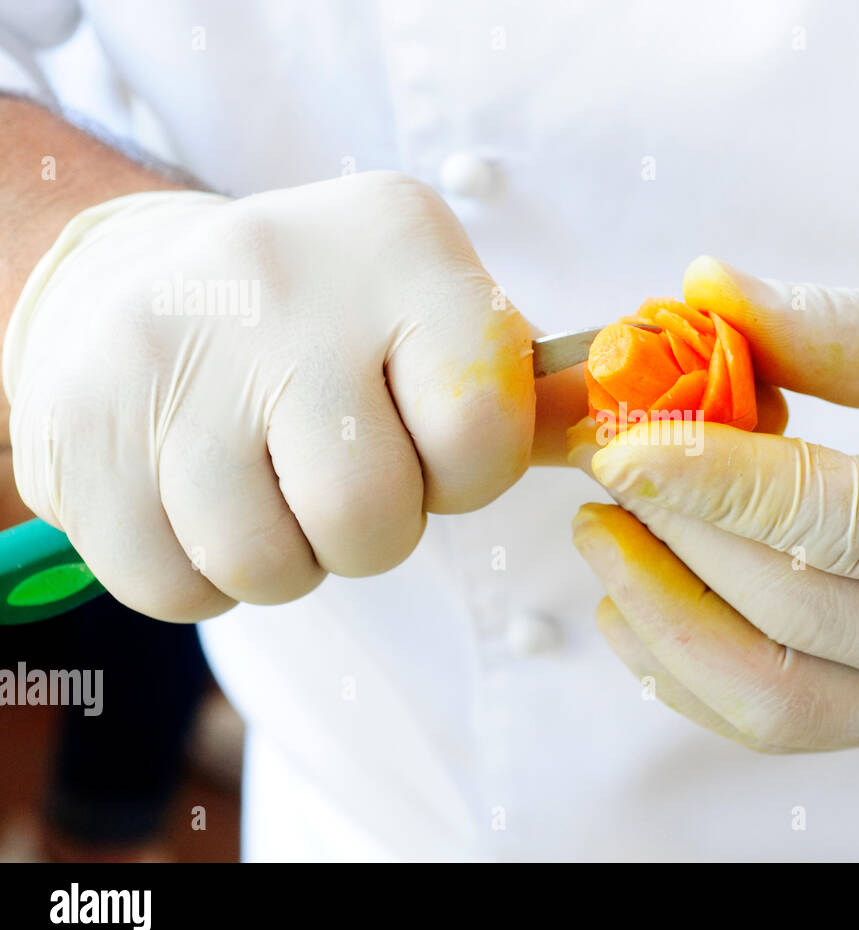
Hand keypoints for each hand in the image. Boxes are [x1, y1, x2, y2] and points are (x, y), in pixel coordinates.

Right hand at [5, 172, 535, 620]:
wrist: (152, 282)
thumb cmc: (336, 329)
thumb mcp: (437, 318)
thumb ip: (525, 393)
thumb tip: (609, 437)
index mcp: (402, 243)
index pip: (483, 432)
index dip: (466, 476)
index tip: (432, 448)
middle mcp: (280, 279)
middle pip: (370, 518)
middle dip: (372, 531)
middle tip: (342, 477)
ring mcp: (166, 349)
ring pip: (268, 568)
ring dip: (286, 557)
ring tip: (270, 482)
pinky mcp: (81, 426)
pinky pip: (175, 588)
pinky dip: (203, 575)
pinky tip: (200, 497)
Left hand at [570, 257, 858, 747]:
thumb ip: (835, 329)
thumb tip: (700, 292)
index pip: (849, 523)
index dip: (722, 482)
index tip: (623, 440)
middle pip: (794, 612)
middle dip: (677, 534)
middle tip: (601, 459)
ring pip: (776, 701)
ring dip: (667, 622)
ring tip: (601, 535)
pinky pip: (788, 719)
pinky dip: (698, 672)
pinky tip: (640, 605)